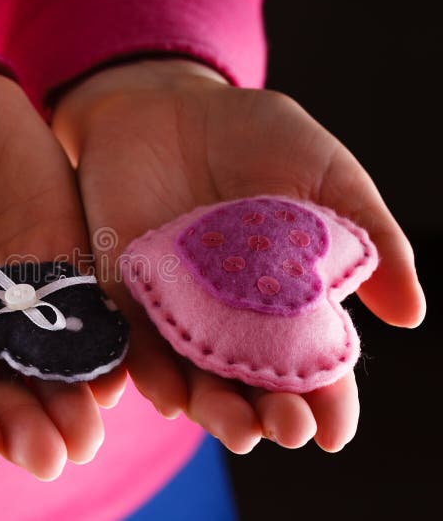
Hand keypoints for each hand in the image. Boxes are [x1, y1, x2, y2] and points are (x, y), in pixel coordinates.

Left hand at [52, 58, 425, 452]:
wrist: (168, 102)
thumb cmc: (255, 135)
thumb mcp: (325, 174)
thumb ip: (369, 238)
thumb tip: (411, 314)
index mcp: (286, 296)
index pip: (310, 362)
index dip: (326, 400)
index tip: (334, 432)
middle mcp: (229, 313)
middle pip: (250, 382)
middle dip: (269, 413)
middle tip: (286, 431)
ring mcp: (174, 305)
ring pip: (192, 373)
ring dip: (210, 408)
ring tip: (234, 429)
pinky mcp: (122, 287)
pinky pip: (130, 336)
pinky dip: (144, 366)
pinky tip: (163, 394)